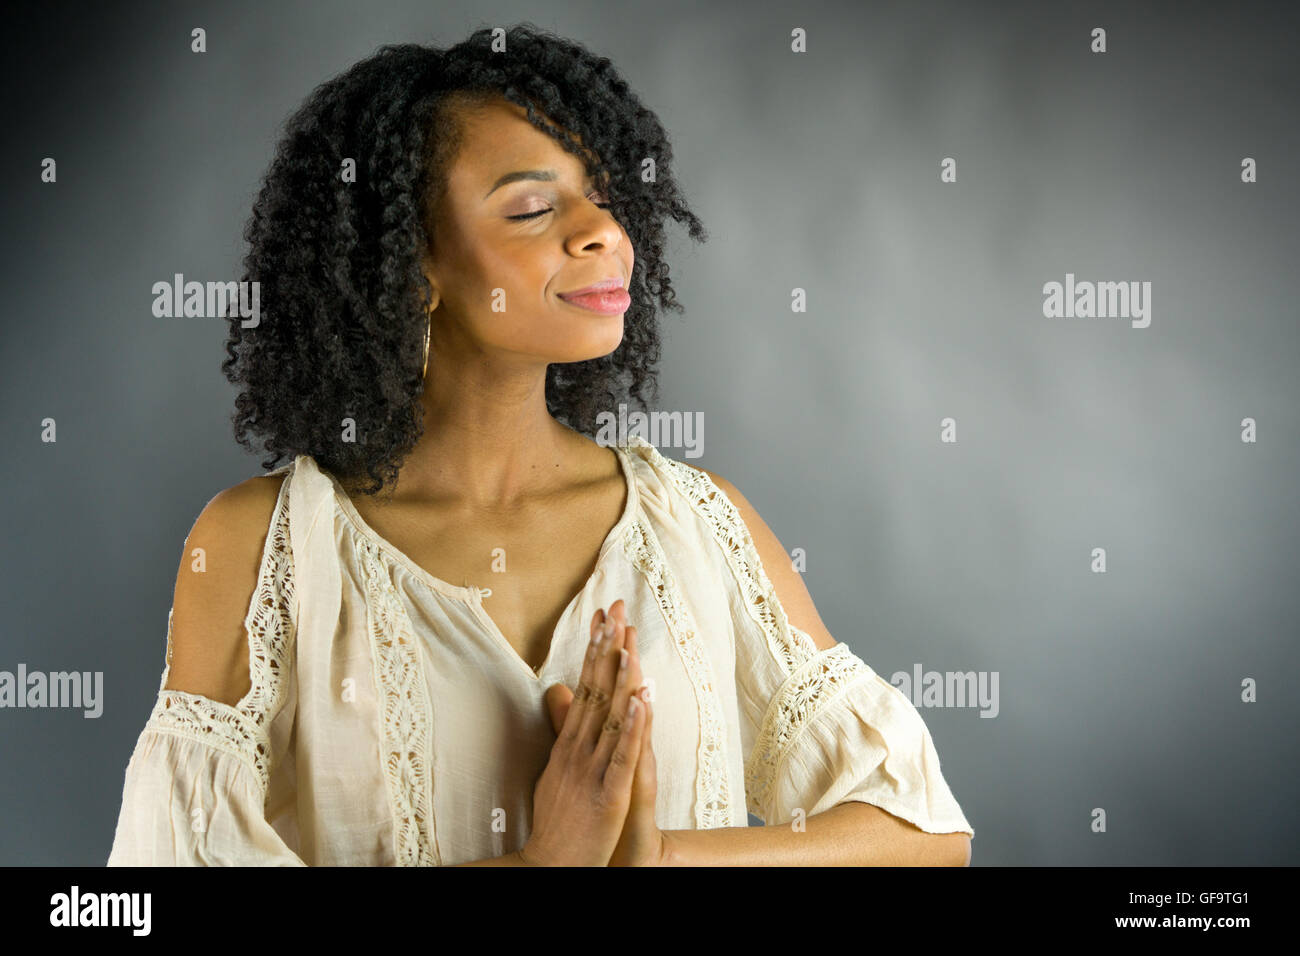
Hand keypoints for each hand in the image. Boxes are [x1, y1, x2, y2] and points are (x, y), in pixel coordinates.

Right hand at [520, 600, 647, 865]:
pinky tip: (640, 700)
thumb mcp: (556, 768)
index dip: (595, 652)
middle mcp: (579, 750)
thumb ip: (561, 731)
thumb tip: (559, 694)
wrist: (550, 866)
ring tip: (627, 641)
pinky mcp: (609, 793)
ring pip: (609, 716)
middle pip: (594, 691)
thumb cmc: (558, 821)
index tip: (603, 618)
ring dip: (619, 678)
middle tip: (614, 609)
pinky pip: (623, 755)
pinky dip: (633, 726)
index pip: (584, 687)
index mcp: (569, 744)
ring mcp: (592, 769)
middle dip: (605, 649)